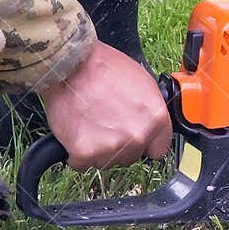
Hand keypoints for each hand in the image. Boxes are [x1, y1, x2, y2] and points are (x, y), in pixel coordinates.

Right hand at [39, 42, 171, 170]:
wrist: (70, 65)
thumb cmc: (105, 69)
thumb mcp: (144, 84)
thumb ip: (150, 112)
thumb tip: (151, 127)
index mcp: (157, 120)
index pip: (158, 150)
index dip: (144, 143)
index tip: (133, 138)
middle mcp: (138, 136)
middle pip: (131, 157)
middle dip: (119, 145)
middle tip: (105, 124)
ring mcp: (112, 146)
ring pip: (107, 162)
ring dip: (98, 150)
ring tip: (89, 125)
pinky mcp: (85, 151)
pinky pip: (81, 164)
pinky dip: (76, 154)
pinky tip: (76, 134)